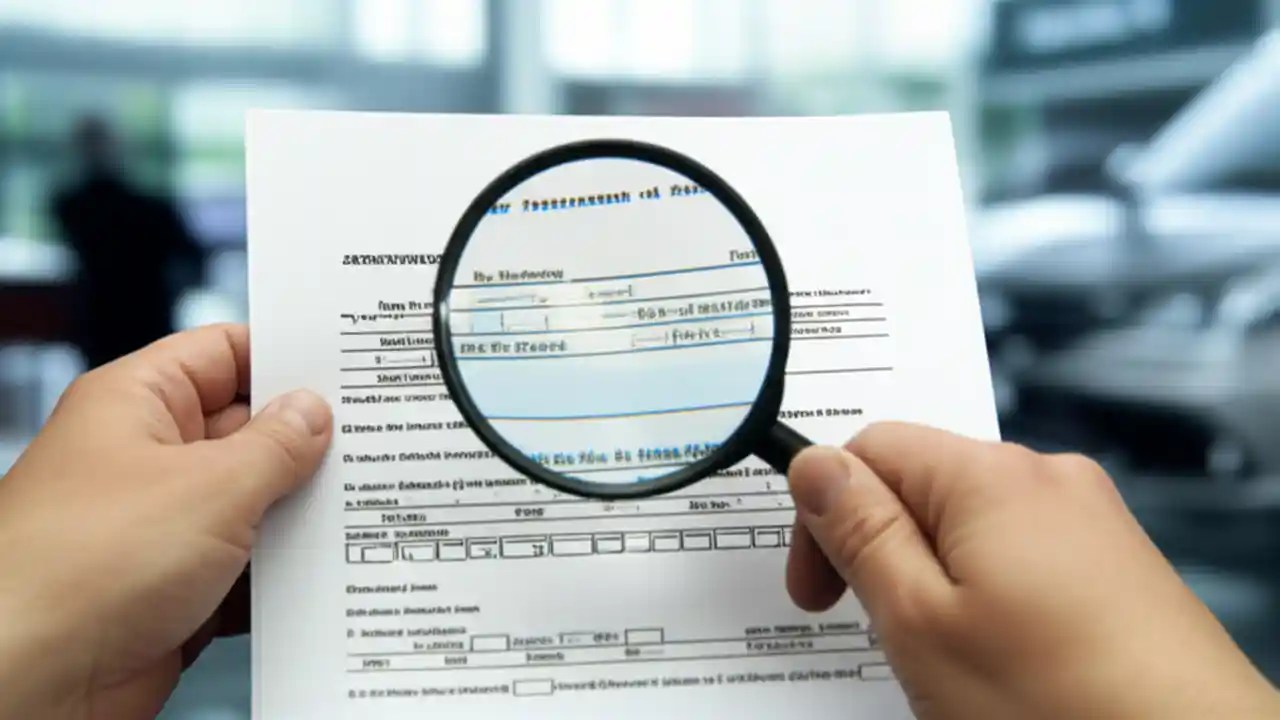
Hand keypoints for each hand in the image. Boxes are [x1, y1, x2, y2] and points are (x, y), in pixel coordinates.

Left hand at [0, 324, 331, 719]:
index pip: (223, 352)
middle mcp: (144, 459)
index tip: (347, 369)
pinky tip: (323, 574)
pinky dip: (281, 575)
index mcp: (136, 404)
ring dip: (298, 516)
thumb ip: (276, 445)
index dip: (284, 355)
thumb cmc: (81, 569)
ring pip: (252, 504)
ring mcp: (160, 527)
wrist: (28, 684)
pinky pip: (244, 570)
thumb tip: (311, 414)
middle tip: (371, 445)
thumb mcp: (210, 487)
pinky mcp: (174, 591)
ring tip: (359, 509)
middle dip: (306, 443)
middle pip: (246, 430)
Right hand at [785, 422, 1279, 718]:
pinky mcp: (1120, 563)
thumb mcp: (918, 621)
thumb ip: (859, 532)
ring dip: (935, 577)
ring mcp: (1093, 519)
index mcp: (990, 476)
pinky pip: (1025, 553)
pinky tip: (1002, 656)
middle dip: (883, 549)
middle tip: (878, 631)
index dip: (824, 516)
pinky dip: (990, 592)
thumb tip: (812, 463)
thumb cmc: (1054, 704)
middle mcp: (1048, 477)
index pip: (871, 448)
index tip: (817, 592)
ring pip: (972, 525)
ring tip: (946, 655)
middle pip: (924, 484)